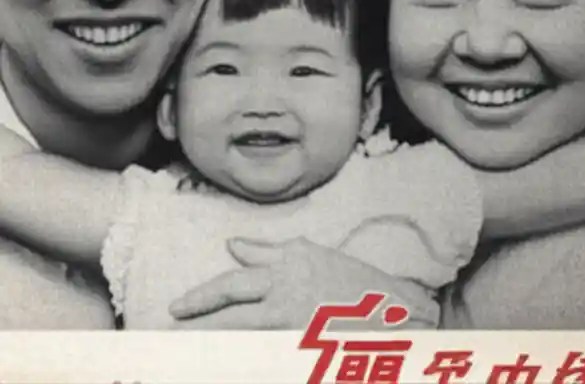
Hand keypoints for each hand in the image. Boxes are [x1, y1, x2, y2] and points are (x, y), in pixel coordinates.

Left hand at [169, 237, 439, 329]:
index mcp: (288, 267)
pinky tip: (224, 360)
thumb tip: (233, 245)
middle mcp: (286, 292)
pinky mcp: (298, 344)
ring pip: (238, 331)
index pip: (231, 284)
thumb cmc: (358, 283)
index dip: (201, 298)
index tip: (177, 310)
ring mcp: (291, 321)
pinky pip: (258, 351)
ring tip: (183, 350)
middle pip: (228, 308)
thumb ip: (271, 251)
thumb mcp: (315, 256)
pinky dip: (239, 355)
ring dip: (209, 340)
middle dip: (195, 317)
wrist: (397, 313)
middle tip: (167, 329)